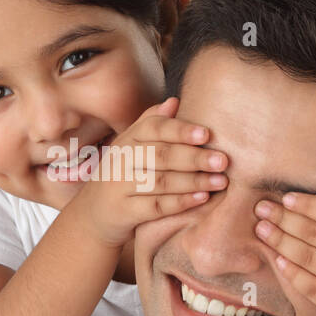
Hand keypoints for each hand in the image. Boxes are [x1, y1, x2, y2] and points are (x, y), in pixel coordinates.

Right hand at [68, 97, 228, 248]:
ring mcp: (119, 186)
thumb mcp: (130, 147)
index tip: (206, 134)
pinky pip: (155, 206)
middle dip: (194, 157)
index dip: (180, 130)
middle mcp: (120, 160)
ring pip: (161, 181)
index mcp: (127, 139)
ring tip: (221, 181)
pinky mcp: (123, 211)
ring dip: (194, 181)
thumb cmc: (121, 176)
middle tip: (223, 160)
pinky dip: (180, 202)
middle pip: (160, 155)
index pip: (153, 128)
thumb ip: (151, 123)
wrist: (92, 215)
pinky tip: (202, 198)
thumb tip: (175, 101)